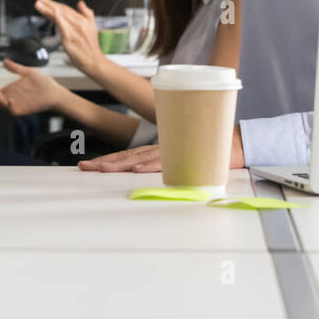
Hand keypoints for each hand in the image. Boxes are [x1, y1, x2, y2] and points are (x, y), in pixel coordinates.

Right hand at [0, 59, 69, 115]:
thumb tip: (4, 61)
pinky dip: (8, 105)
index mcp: (11, 90)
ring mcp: (16, 104)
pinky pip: (12, 109)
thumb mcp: (27, 72)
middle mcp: (11, 98)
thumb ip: (15, 68)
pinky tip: (8, 99)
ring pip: (2, 104)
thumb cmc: (42, 82)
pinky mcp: (22, 109)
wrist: (54, 92)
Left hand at [35, 0, 102, 76]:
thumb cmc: (91, 47)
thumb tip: (80, 2)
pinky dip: (57, 18)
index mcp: (83, 20)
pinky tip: (50, 13)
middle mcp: (79, 23)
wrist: (94, 61)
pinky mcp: (69, 39)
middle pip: (61, 10)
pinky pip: (62, 26)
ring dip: (47, 9)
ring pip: (59, 16)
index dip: (55, 3)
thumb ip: (87, 13)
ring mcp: (74, 30)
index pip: (66, 8)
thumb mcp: (93, 26)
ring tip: (38, 4)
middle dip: (49, 3)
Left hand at [77, 126, 245, 172]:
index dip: (107, 160)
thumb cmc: (206, 152)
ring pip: (140, 159)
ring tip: (102, 169)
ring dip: (119, 164)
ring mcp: (171, 151)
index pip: (127, 156)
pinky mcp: (184, 155)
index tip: (88, 166)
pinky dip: (149, 165)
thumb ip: (165, 165)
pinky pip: (164, 162)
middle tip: (84, 168)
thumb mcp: (181, 159)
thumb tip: (147, 176)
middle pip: (127, 157)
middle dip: (104, 163)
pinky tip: (135, 169)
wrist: (233, 143)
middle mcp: (160, 149)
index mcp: (157, 151)